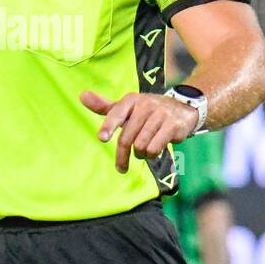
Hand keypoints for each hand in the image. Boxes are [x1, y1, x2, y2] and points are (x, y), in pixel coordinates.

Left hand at [80, 90, 198, 173]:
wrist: (182, 108)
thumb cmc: (147, 111)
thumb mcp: (127, 107)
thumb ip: (105, 106)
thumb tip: (82, 96)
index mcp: (131, 100)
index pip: (116, 113)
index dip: (109, 126)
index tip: (102, 138)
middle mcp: (145, 104)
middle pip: (127, 137)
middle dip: (123, 156)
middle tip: (121, 168)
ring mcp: (160, 114)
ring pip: (141, 145)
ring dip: (141, 154)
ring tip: (144, 152)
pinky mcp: (173, 125)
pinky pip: (155, 148)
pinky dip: (153, 154)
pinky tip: (155, 151)